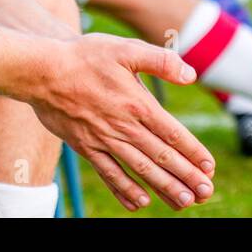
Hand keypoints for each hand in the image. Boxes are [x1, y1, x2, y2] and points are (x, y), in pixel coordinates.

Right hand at [27, 33, 215, 211]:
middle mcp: (123, 126)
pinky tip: (139, 203)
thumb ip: (160, 61)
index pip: (173, 133)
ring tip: (183, 202)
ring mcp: (103, 140)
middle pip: (161, 156)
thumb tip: (191, 74)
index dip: (193, 151)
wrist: (42, 71)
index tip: (209, 167)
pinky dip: (125, 190)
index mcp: (138, 104)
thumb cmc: (85, 56)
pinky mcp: (85, 147)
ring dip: (163, 187)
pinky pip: (109, 174)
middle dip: (186, 176)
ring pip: (139, 169)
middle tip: (205, 193)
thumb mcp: (126, 49)